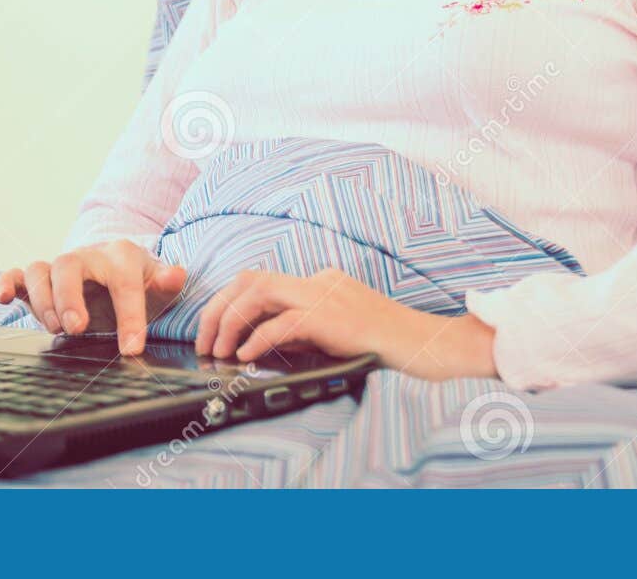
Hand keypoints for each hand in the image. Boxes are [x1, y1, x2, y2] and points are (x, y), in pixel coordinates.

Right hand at [0, 239, 186, 354]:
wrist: (118, 273)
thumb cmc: (139, 283)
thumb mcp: (159, 285)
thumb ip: (167, 282)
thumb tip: (175, 275)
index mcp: (121, 256)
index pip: (123, 281)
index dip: (129, 314)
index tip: (131, 347)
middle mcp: (87, 257)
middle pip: (69, 265)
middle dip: (70, 297)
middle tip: (77, 328)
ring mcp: (61, 268)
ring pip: (41, 270)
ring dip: (43, 299)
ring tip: (55, 328)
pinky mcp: (40, 280)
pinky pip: (17, 274)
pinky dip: (6, 283)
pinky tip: (1, 299)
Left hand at [193, 267, 499, 380]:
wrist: (433, 347)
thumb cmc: (392, 346)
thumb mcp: (339, 335)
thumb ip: (305, 332)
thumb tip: (261, 343)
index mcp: (322, 282)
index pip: (260, 281)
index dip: (228, 305)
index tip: (212, 332)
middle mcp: (320, 281)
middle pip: (251, 279)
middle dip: (217, 309)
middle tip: (203, 342)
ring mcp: (327, 295)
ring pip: (258, 292)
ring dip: (229, 321)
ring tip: (217, 351)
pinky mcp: (334, 317)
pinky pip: (282, 322)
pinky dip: (256, 339)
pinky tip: (245, 358)